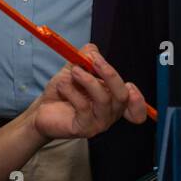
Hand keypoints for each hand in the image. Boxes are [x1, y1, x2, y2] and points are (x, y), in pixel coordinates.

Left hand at [32, 43, 146, 140]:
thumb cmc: (63, 91)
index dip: (138, 98)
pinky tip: (62, 85)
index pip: (136, 105)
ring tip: (74, 71)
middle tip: (94, 61)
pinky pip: (83, 107)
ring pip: (103, 100)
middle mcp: (110, 113)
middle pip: (122, 96)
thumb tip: (93, 51)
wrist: (42, 109)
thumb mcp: (75, 68)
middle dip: (110, 74)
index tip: (128, 83)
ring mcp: (98, 123)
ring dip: (88, 80)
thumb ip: (87, 57)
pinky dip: (71, 91)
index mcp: (114, 100)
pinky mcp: (84, 129)